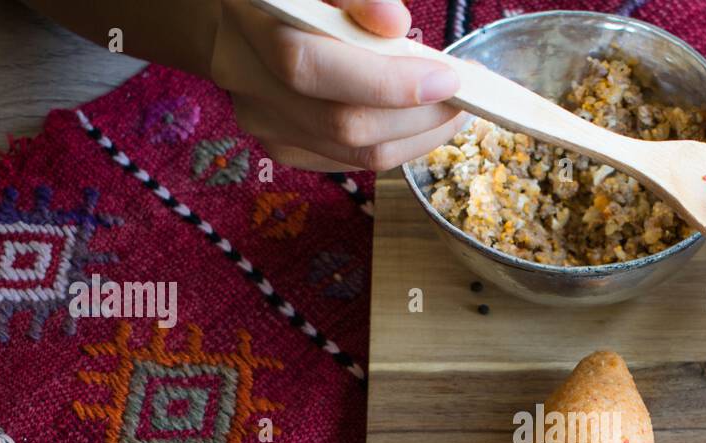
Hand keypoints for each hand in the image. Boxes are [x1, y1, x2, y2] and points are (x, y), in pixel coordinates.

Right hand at [211, 0, 465, 171]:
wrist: (238, 17)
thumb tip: (394, 23)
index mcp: (251, 24)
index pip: (312, 69)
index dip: (386, 82)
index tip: (447, 77)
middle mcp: (248, 82)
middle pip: (344, 124)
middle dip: (420, 117)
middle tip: (467, 97)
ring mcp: (263, 124)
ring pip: (356, 155)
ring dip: (419, 136)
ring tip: (453, 109)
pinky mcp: (284, 148)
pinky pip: (354, 161)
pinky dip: (398, 144)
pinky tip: (421, 120)